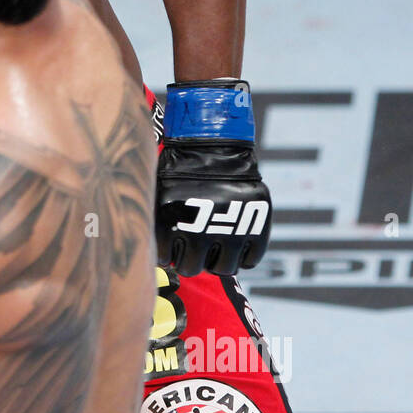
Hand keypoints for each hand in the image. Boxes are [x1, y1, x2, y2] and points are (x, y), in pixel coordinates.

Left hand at [155, 80, 271, 275]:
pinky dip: (244, 255)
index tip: (172, 247)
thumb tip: (156, 260)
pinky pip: (251, 259)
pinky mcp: (256, 226)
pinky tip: (236, 243)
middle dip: (191, 259)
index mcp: (171, 221)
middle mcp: (199, 230)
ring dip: (217, 260)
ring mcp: (230, 229)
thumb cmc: (180, 171)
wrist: (213, 144)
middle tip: (194, 248)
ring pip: (223, 268)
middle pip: (193, 268)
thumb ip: (156, 224)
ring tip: (215, 246)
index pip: (166, 261)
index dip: (169, 255)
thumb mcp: (159, 194)